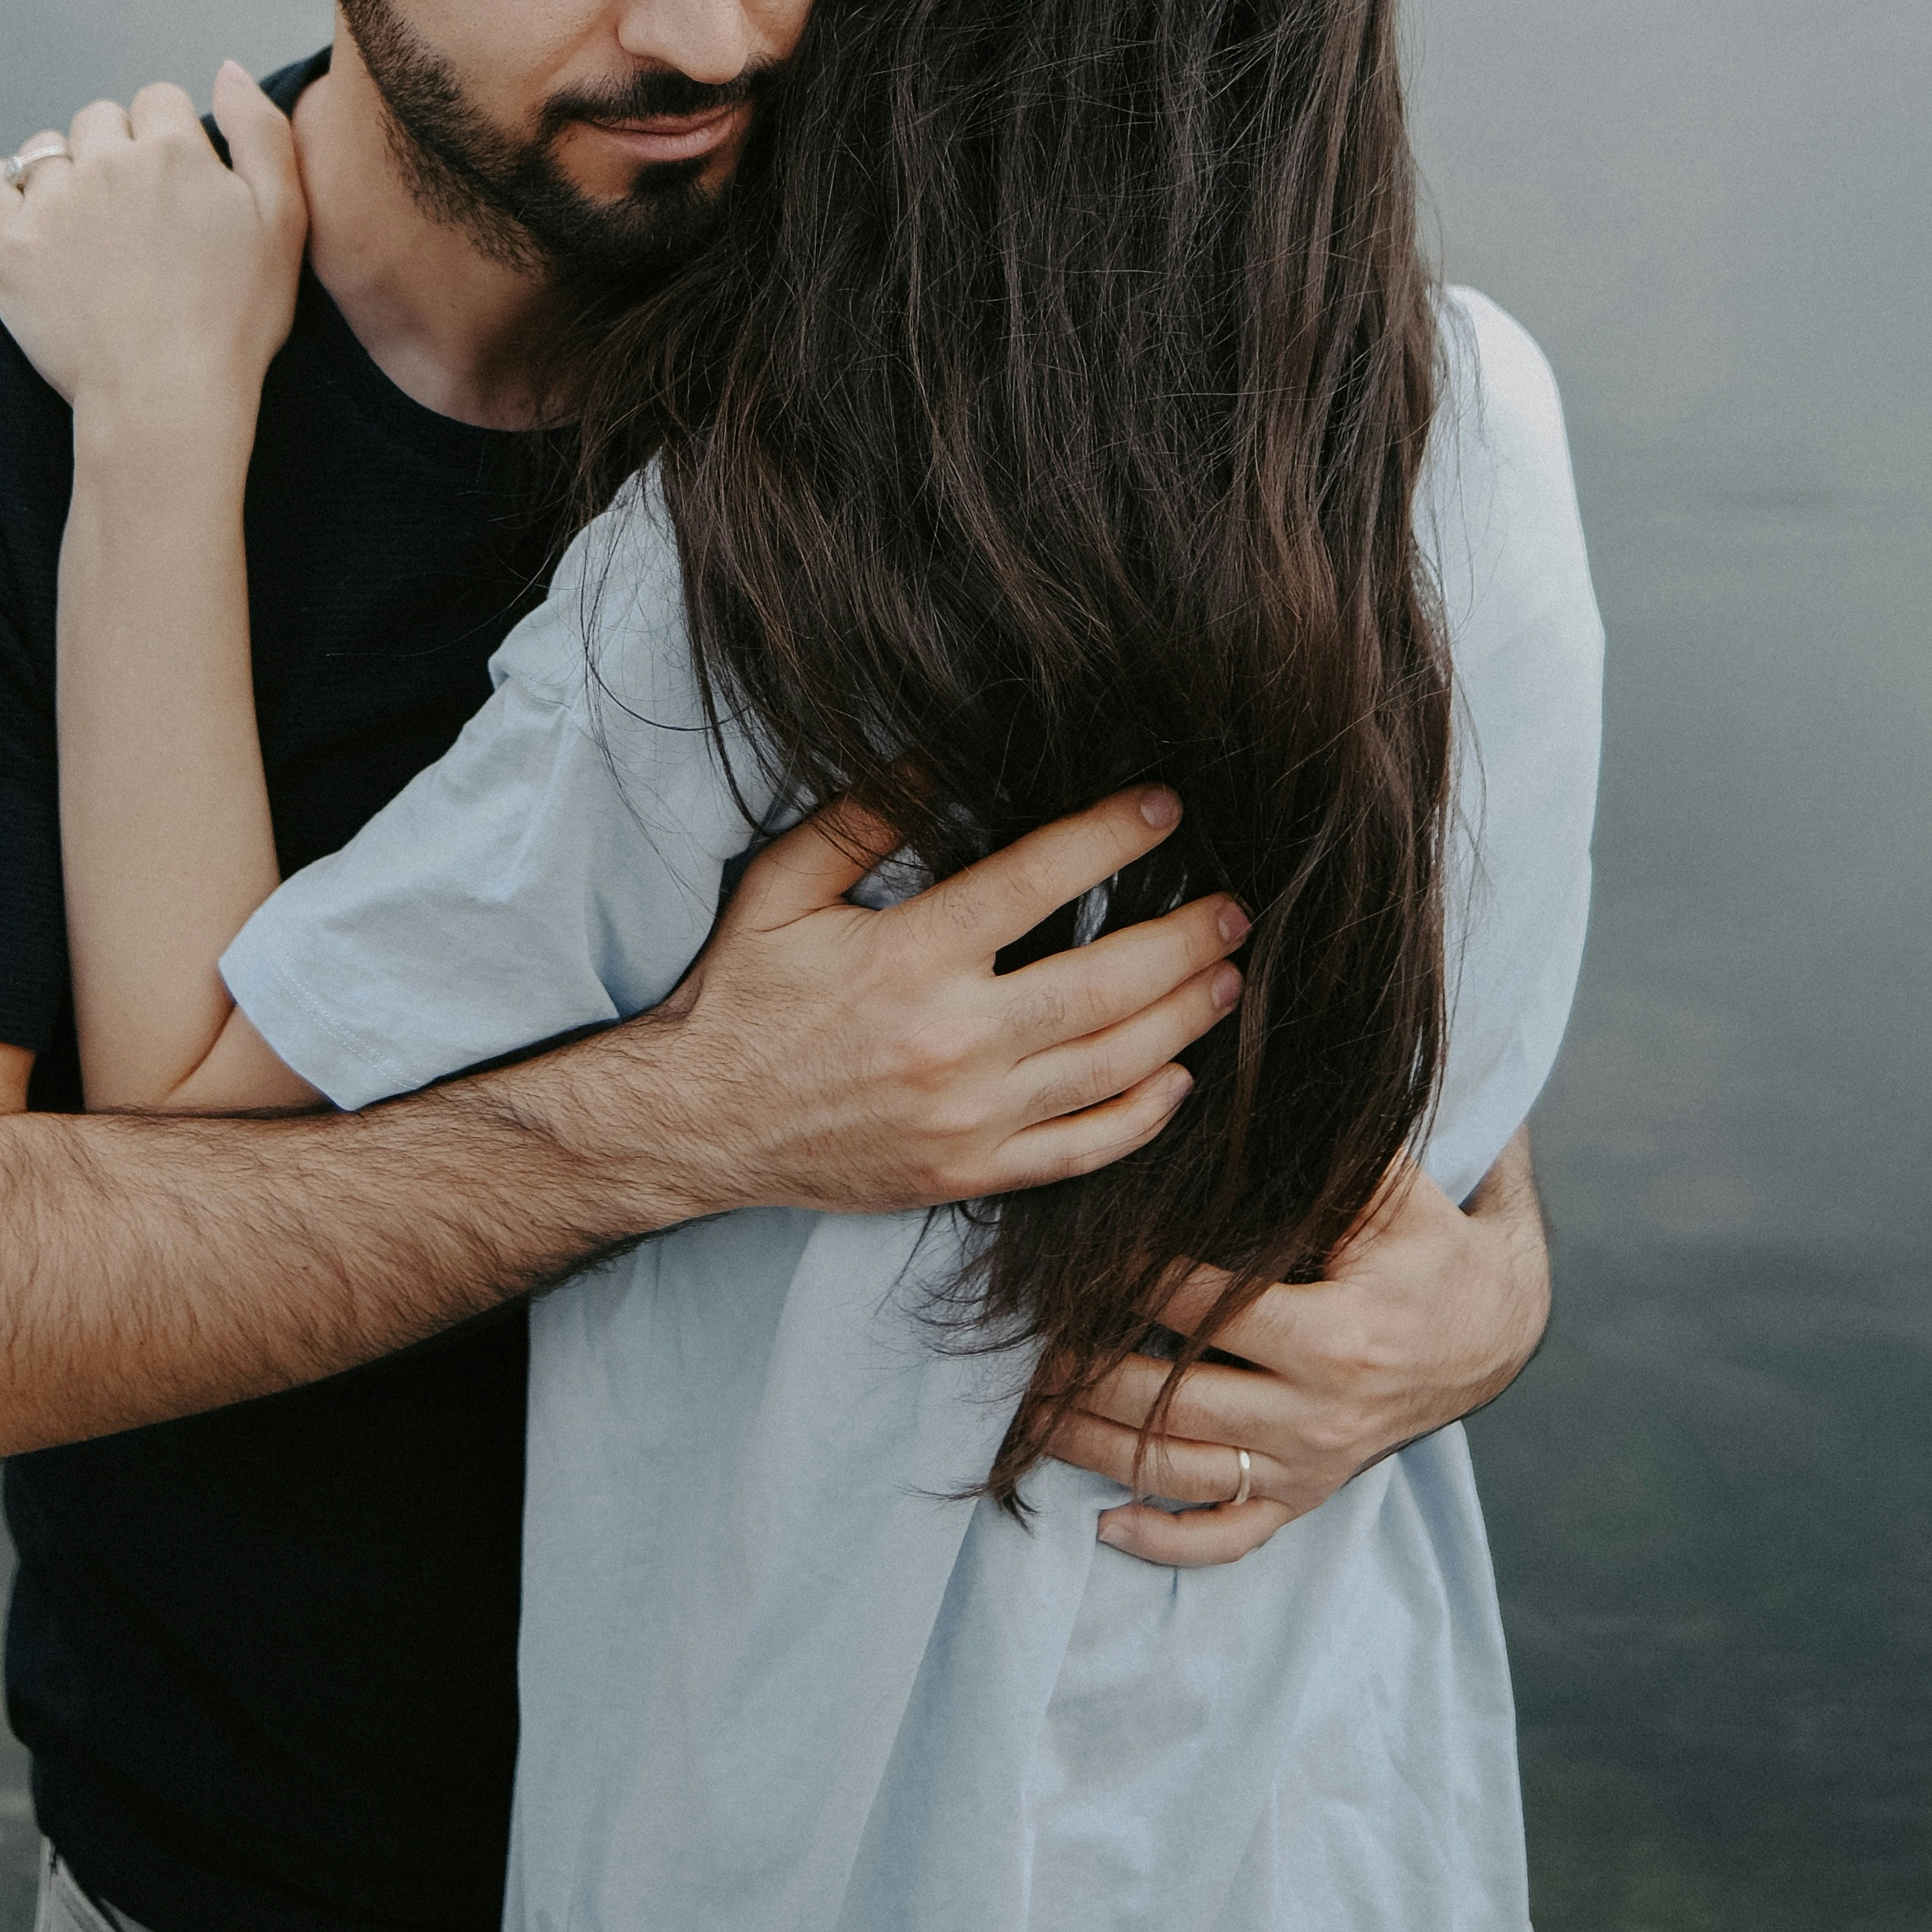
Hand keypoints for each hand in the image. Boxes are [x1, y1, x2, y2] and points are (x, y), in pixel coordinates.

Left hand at [0, 64, 305, 445]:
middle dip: (116, 151)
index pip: (157, 100)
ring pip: (48, 150)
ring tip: (89, 228)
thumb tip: (226, 68)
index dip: (169, 139)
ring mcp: (52, 203)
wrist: (167, 396)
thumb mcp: (283, 219)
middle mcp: (107, 163)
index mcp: (173, 150)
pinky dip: (5, 188)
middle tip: (135, 214)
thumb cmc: (235, 317)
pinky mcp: (9, 246)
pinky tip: (30, 217)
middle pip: (100, 120)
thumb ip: (260, 132)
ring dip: (66, 174)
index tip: (176, 187)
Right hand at [587, 784, 1248, 1219]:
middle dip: (1184, 940)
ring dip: (1183, 1019)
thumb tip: (944, 756)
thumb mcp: (782, 885)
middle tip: (1236, 906)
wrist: (695, 1124)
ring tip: (1229, 978)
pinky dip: (1142, 1116)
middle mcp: (952, 1041)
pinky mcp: (969, 1175)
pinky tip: (1177, 1078)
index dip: (1110, 838)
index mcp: (909, 957)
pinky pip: (1082, 1153)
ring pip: (1110, 1068)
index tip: (1165, 809)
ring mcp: (968, 1119)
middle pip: (1103, 984)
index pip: (1038, 882)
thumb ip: (865, 819)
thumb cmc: (740, 993)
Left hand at [1049, 1129, 1552, 1563]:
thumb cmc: (1427, 1244)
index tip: (1070, 1260)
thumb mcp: (1389, 1192)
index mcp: (1333, 1338)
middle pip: (1174, 1403)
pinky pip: (1231, 1538)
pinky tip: (1104, 1523)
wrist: (1494, 1328)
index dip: (1126, 1283)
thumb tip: (1217, 1094)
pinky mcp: (1310, 1498)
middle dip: (1087, 1373)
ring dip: (1098, 1450)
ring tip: (1028, 1417)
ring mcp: (1311, 1467)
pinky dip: (1167, 1541)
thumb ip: (1311, 1158)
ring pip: (1183, 1473)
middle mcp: (1318, 1417)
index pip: (1199, 1310)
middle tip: (1022, 1343)